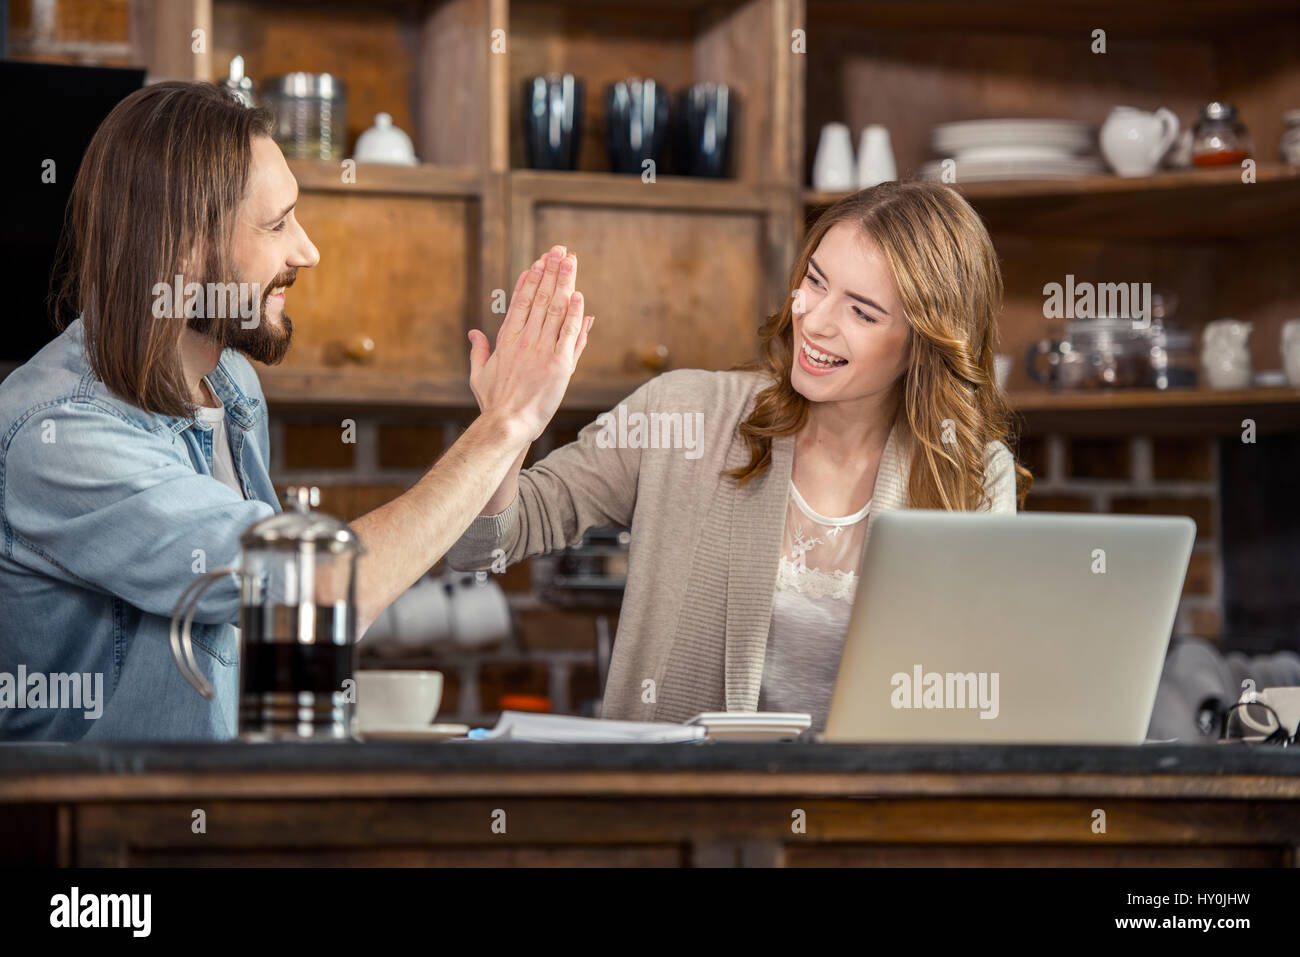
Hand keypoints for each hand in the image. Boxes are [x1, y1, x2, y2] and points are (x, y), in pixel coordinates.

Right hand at [467, 244, 594, 444]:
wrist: (507, 424)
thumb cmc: (493, 403)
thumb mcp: (479, 374)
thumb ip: (479, 350)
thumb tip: (474, 332)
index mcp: (507, 340)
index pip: (520, 302)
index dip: (531, 280)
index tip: (538, 263)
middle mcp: (525, 340)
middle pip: (540, 298)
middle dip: (550, 272)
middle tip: (558, 250)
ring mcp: (543, 350)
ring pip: (555, 309)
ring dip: (563, 282)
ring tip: (569, 260)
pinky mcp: (559, 364)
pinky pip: (568, 333)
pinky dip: (574, 313)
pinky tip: (578, 295)